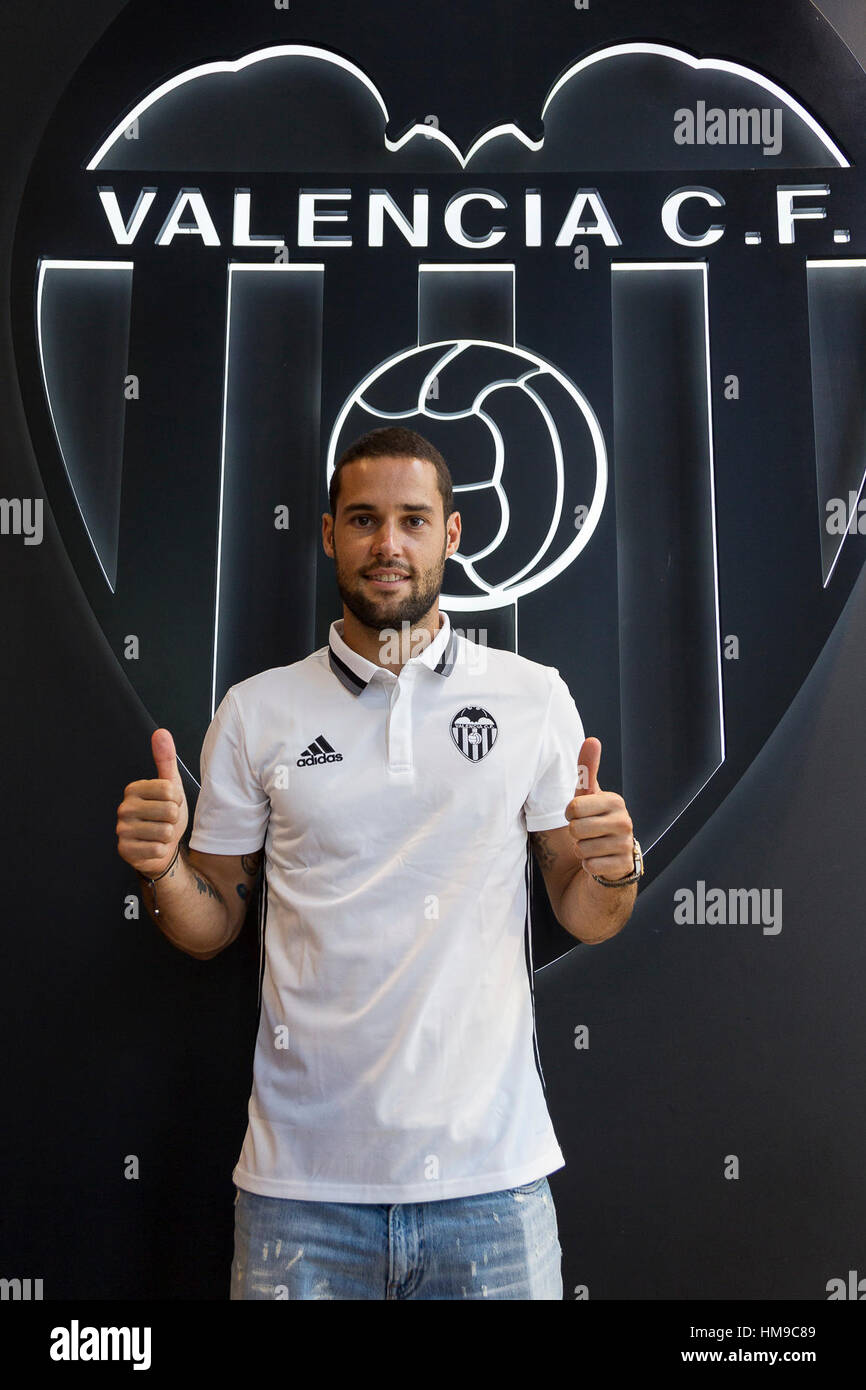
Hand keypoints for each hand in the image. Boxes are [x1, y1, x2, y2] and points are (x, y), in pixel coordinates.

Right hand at [116, 729, 188, 875]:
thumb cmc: (165, 815)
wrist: (162, 847)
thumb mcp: (170, 785)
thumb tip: (161, 733)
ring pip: (165, 831)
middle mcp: (124, 808)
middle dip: (173, 818)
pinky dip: (160, 850)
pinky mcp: (125, 850)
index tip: (169, 803)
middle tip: (164, 820)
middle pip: (169, 810)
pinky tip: (153, 846)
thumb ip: (166, 759)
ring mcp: (122, 830)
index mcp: (134, 789)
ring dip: (168, 836)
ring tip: (159, 833)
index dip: (176, 799)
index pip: (170, 790)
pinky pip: (157, 849)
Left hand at [565, 737, 634, 879]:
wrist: (609, 859)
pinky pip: (590, 866)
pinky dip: (589, 866)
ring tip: (593, 846)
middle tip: (587, 833)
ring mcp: (626, 845)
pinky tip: (599, 860)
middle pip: (576, 829)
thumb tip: (592, 740)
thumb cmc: (594, 822)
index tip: (579, 816)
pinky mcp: (623, 866)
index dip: (570, 815)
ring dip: (582, 851)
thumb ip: (587, 769)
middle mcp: (625, 821)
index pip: (574, 808)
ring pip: (582, 849)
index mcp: (615, 801)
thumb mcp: (587, 796)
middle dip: (575, 834)